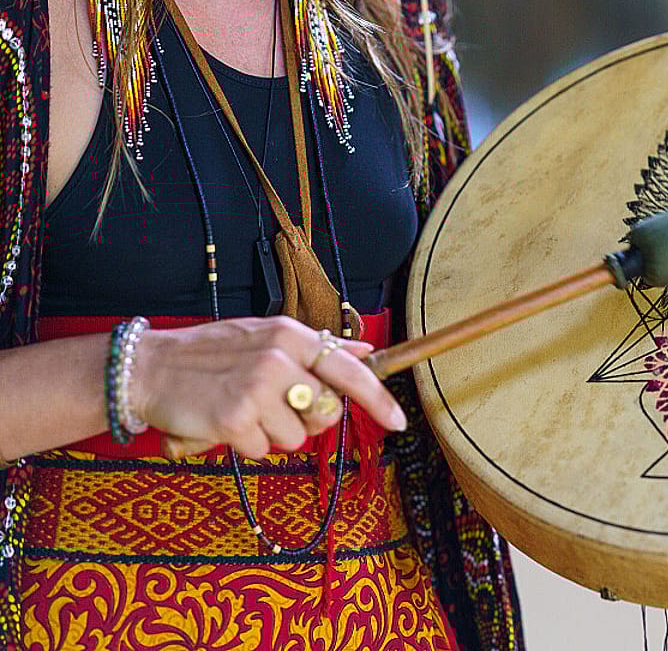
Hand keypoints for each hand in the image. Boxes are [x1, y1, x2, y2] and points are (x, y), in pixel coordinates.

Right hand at [132, 316, 405, 458]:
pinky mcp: (234, 419)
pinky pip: (262, 450)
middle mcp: (278, 359)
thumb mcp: (266, 335)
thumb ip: (316, 346)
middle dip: (308, 421)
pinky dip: (245, 445)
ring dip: (272, 434)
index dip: (379, 400)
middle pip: (327, 413)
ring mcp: (256, 389)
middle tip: (275, 409)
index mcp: (290, 336)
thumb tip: (366, 353)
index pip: (350, 371)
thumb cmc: (211, 355)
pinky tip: (225, 422)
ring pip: (296, 438)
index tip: (399, 422)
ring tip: (244, 410)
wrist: (149, 368)